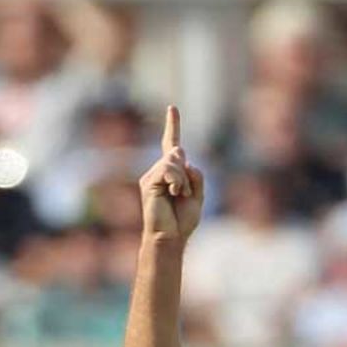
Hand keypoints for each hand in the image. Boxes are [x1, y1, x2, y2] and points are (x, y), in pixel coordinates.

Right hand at [139, 105, 203, 243]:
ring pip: (174, 161)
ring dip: (183, 180)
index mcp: (171, 174)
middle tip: (184, 194)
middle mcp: (159, 171)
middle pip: (178, 153)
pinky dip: (177, 180)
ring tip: (179, 196)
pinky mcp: (148, 182)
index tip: (172, 108)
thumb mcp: (198, 195)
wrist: (170, 238)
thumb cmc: (182, 222)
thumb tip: (181, 156)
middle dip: (187, 174)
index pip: (171, 145)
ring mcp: (152, 176)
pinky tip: (175, 193)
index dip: (172, 126)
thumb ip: (195, 175)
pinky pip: (168, 169)